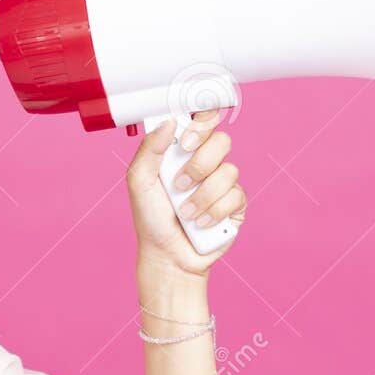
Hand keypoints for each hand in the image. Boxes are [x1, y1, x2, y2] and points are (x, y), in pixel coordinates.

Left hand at [125, 108, 246, 276]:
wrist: (167, 255)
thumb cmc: (151, 218)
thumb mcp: (139, 181)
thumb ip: (149, 149)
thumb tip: (169, 121)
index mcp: (184, 150)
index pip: (204, 120)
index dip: (203, 121)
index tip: (187, 140)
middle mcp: (206, 163)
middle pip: (222, 141)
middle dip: (199, 165)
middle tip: (179, 183)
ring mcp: (223, 184)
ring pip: (229, 171)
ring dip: (202, 196)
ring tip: (185, 213)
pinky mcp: (236, 205)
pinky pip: (235, 196)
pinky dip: (214, 212)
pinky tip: (200, 223)